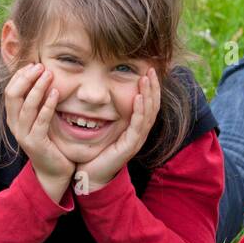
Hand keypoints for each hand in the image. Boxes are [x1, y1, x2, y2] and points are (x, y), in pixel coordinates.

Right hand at [3, 62, 73, 201]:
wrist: (53, 171)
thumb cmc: (49, 141)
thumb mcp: (40, 118)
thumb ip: (38, 101)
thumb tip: (43, 76)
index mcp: (13, 117)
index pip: (10, 90)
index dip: (20, 76)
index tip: (34, 64)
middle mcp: (15, 125)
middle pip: (13, 95)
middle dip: (26, 78)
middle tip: (41, 66)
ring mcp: (24, 135)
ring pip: (27, 106)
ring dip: (38, 87)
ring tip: (49, 74)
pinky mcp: (36, 143)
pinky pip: (41, 120)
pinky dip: (48, 105)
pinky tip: (56, 93)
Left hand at [74, 68, 159, 192]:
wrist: (90, 173)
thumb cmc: (94, 150)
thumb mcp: (103, 127)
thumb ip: (107, 112)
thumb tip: (100, 92)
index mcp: (135, 128)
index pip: (148, 104)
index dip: (151, 88)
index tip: (148, 70)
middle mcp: (139, 133)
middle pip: (153, 106)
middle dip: (153, 87)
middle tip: (151, 69)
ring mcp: (136, 140)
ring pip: (148, 113)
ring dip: (148, 94)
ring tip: (146, 78)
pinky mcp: (130, 146)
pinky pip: (138, 125)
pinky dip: (139, 110)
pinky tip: (138, 97)